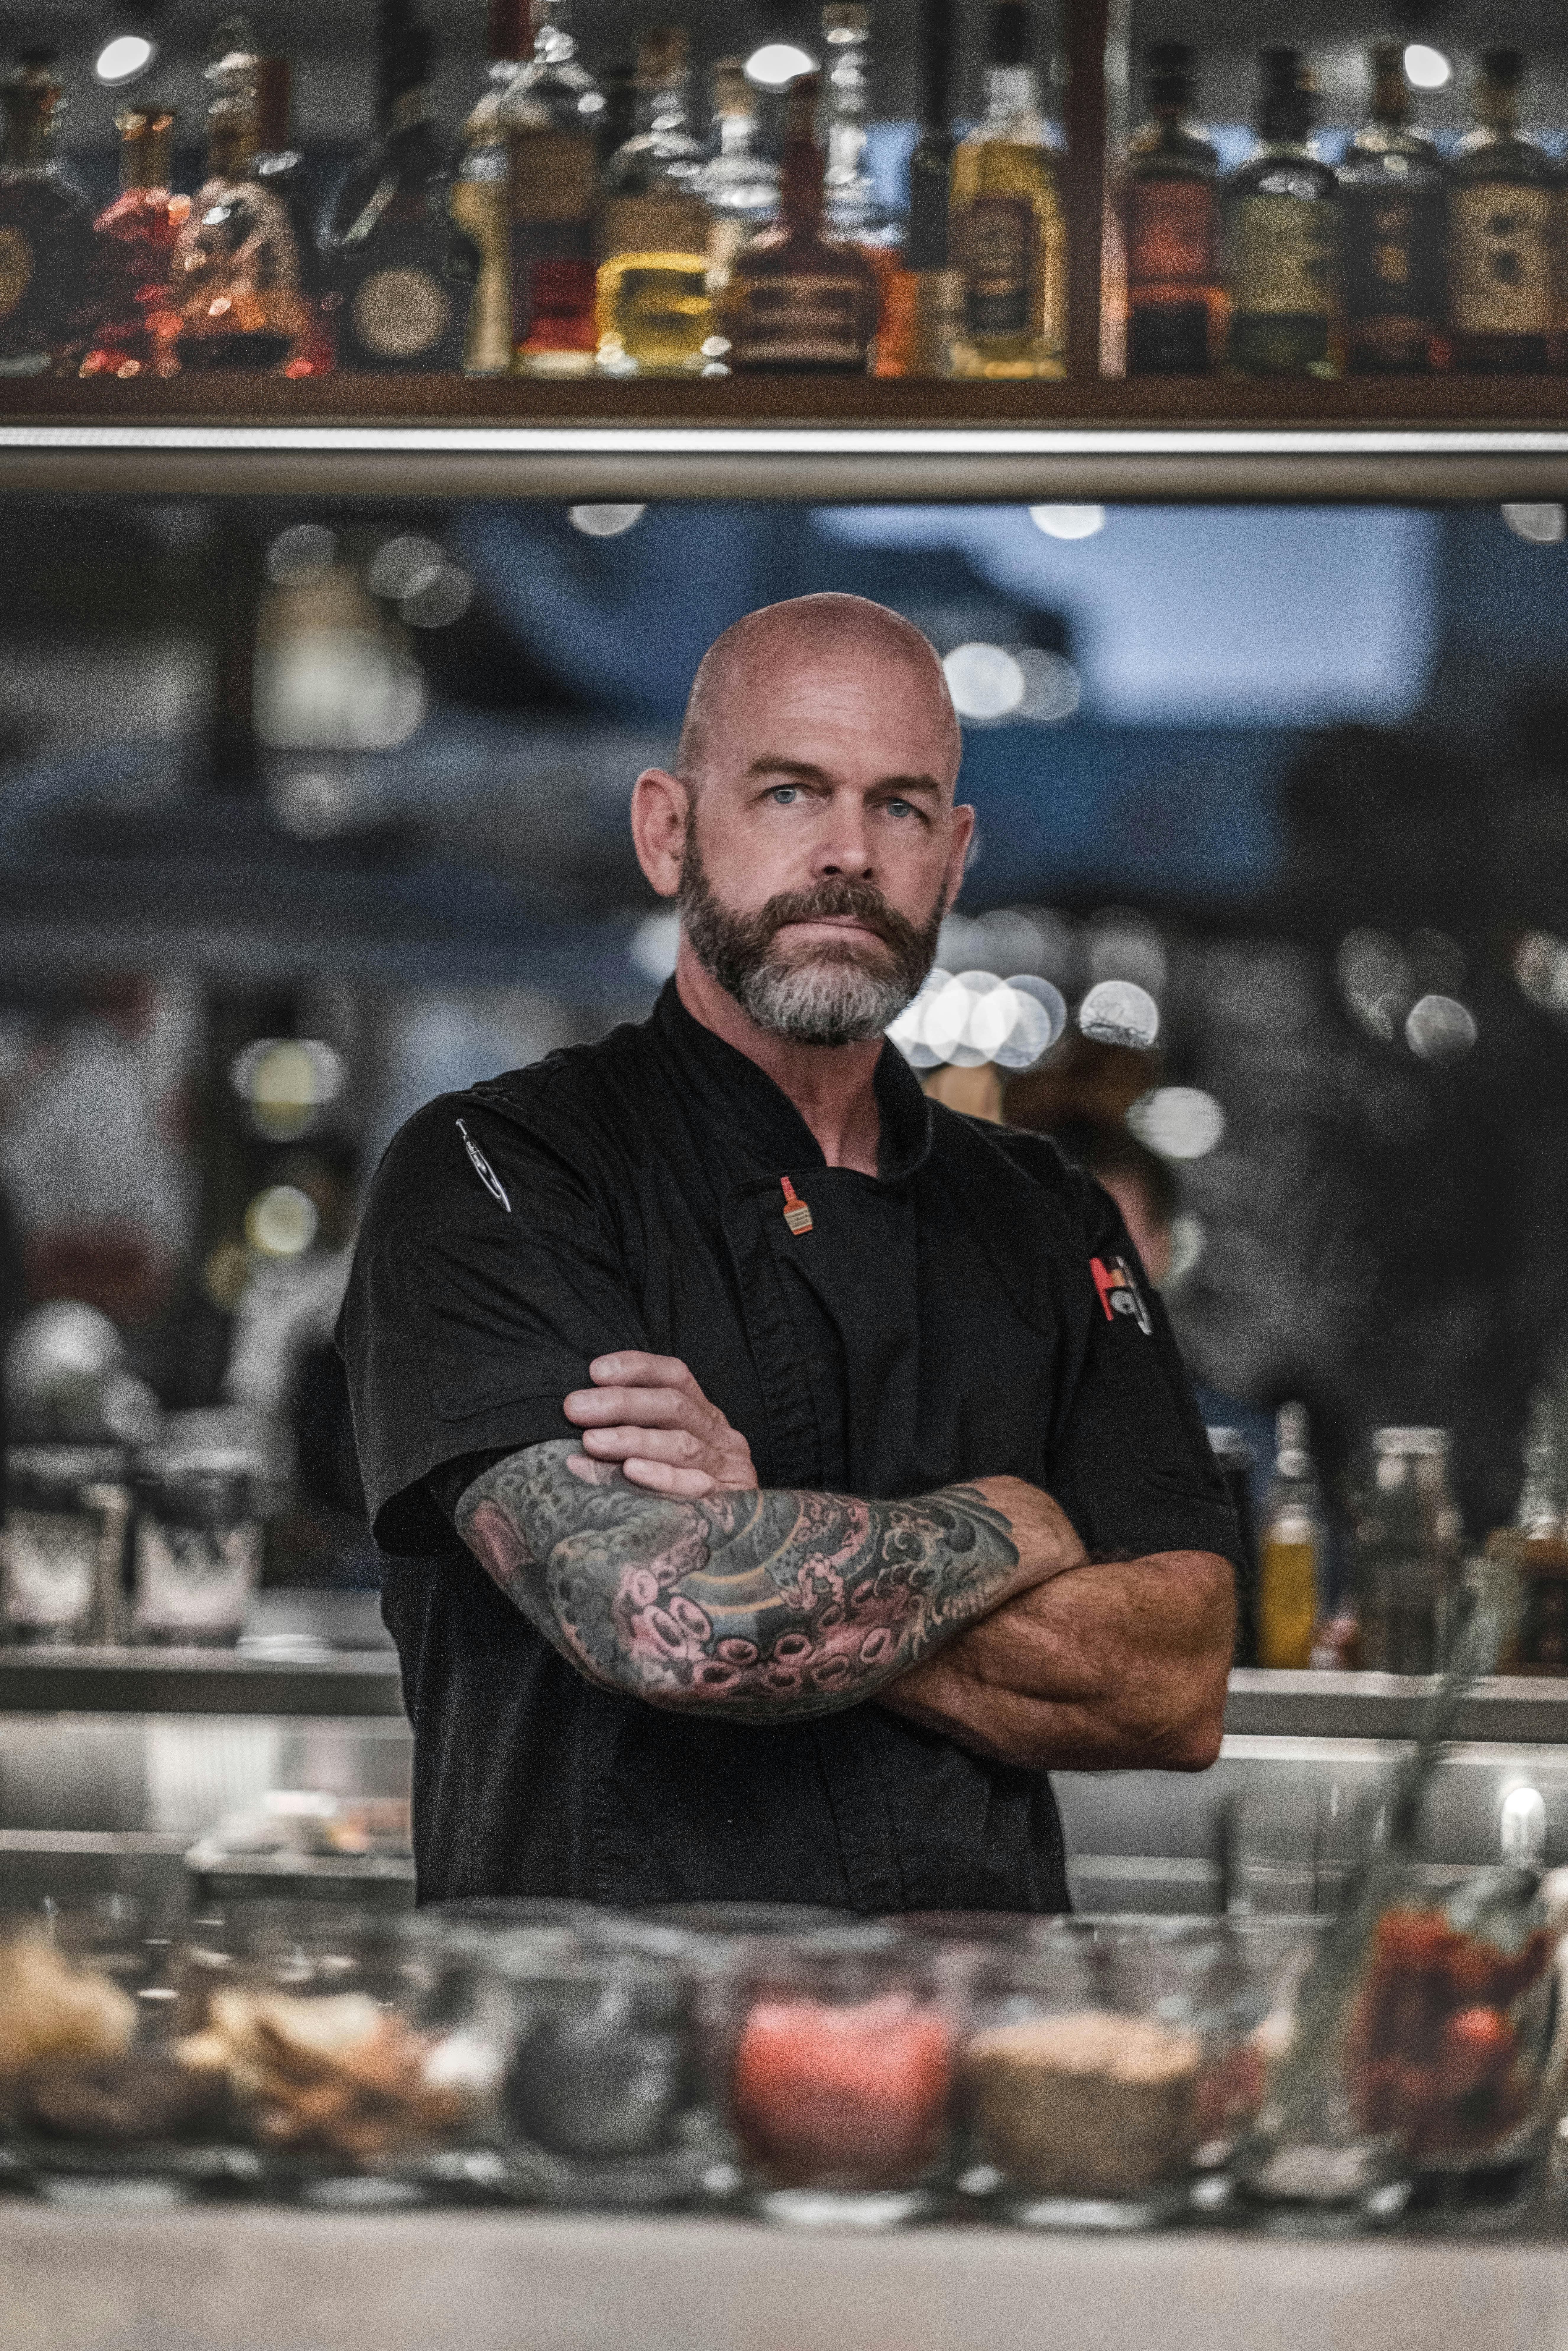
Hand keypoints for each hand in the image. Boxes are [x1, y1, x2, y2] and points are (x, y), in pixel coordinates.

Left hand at [563, 1353, 758, 1498]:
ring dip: (633, 1439)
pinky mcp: (730, 1505)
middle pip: (675, 1406)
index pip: (676, 1377)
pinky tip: (632, 1471)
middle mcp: (721, 1438)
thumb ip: (634, 1433)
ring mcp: (728, 1471)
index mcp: (705, 1417)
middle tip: (576, 1407)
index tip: (595, 1371)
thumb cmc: (678, 1497)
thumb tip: (578, 1419)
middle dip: (622, 1403)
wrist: (735, 1552)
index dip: (638, 1368)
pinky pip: (696, 1487)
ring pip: (682, 1444)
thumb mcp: (660, 1456)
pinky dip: (663, 1477)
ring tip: (592, 1441)